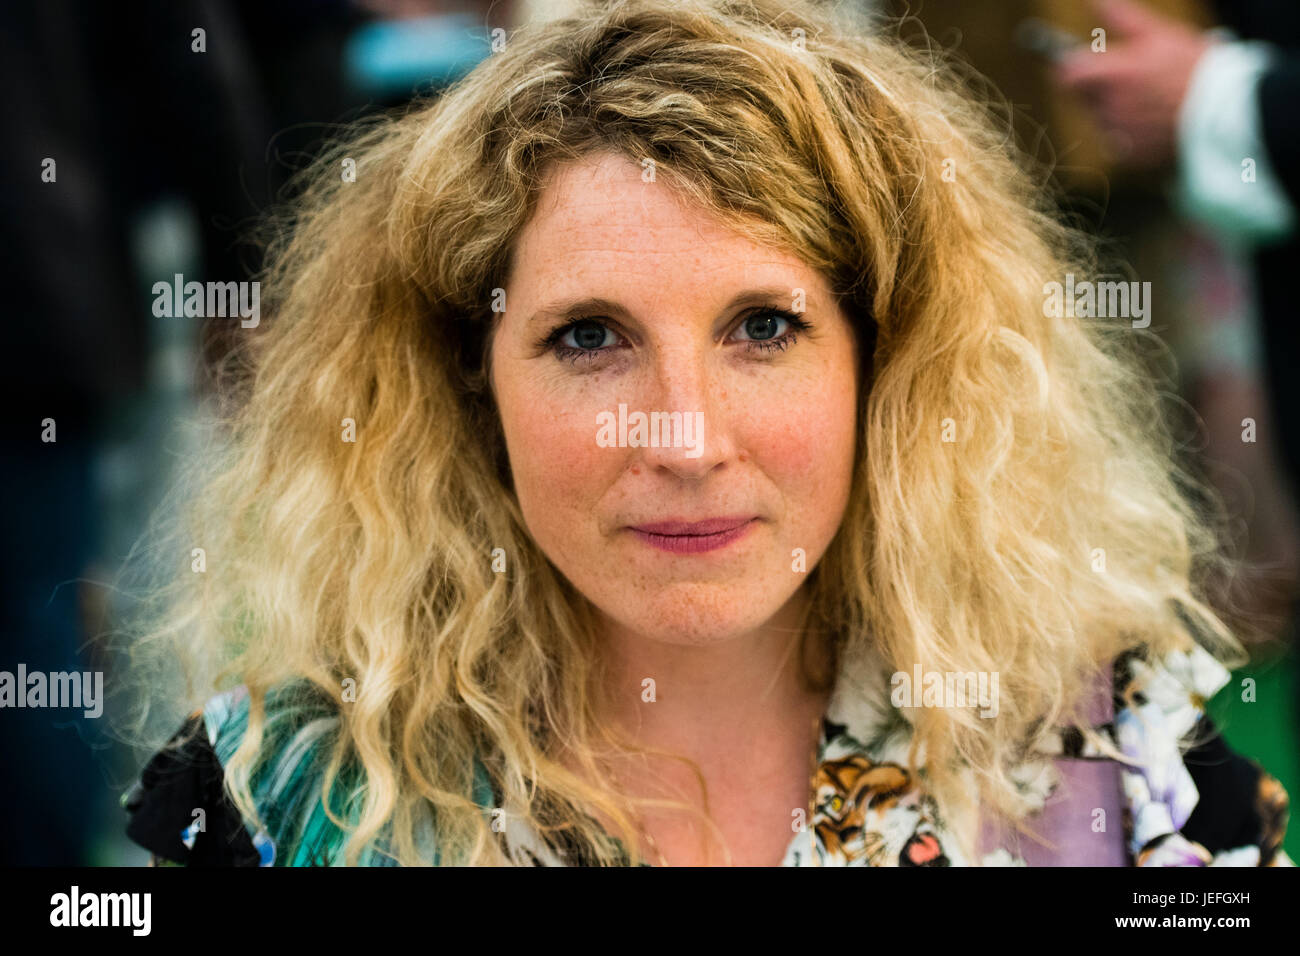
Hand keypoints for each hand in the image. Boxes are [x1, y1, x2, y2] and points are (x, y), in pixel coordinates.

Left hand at [1055, 0, 1215, 168]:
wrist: (1225, 112)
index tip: (1083, 62)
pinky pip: (1116, 141)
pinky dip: (1128, 131)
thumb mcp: (1159, 34)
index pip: (1066, 73)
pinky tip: (1152, 119)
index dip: (1072, 66)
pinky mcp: (1128, 155)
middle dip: (1096, 86)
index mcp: (1110, 75)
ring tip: (1148, 99)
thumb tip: (1095, 0)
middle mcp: (1107, 107)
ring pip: (1099, 118)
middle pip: (1083, 96)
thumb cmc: (1194, 68)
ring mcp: (1116, 133)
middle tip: (1129, 77)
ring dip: (1113, 108)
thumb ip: (1120, 18)